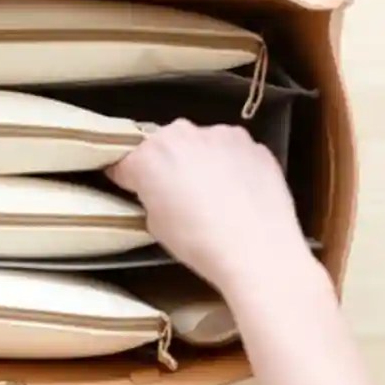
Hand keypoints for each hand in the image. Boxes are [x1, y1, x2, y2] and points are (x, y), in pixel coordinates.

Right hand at [107, 120, 319, 296]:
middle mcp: (181, 135)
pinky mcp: (251, 143)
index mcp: (148, 156)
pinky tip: (238, 191)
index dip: (128, 178)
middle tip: (176, 194)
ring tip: (212, 193)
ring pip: (200, 143)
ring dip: (200, 160)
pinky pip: (231, 150)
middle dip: (166, 163)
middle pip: (164, 145)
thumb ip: (151, 196)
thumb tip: (159, 191)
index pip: (125, 162)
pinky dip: (230, 164)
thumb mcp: (156, 225)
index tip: (133, 189)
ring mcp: (220, 135)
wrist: (258, 249)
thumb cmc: (200, 242)